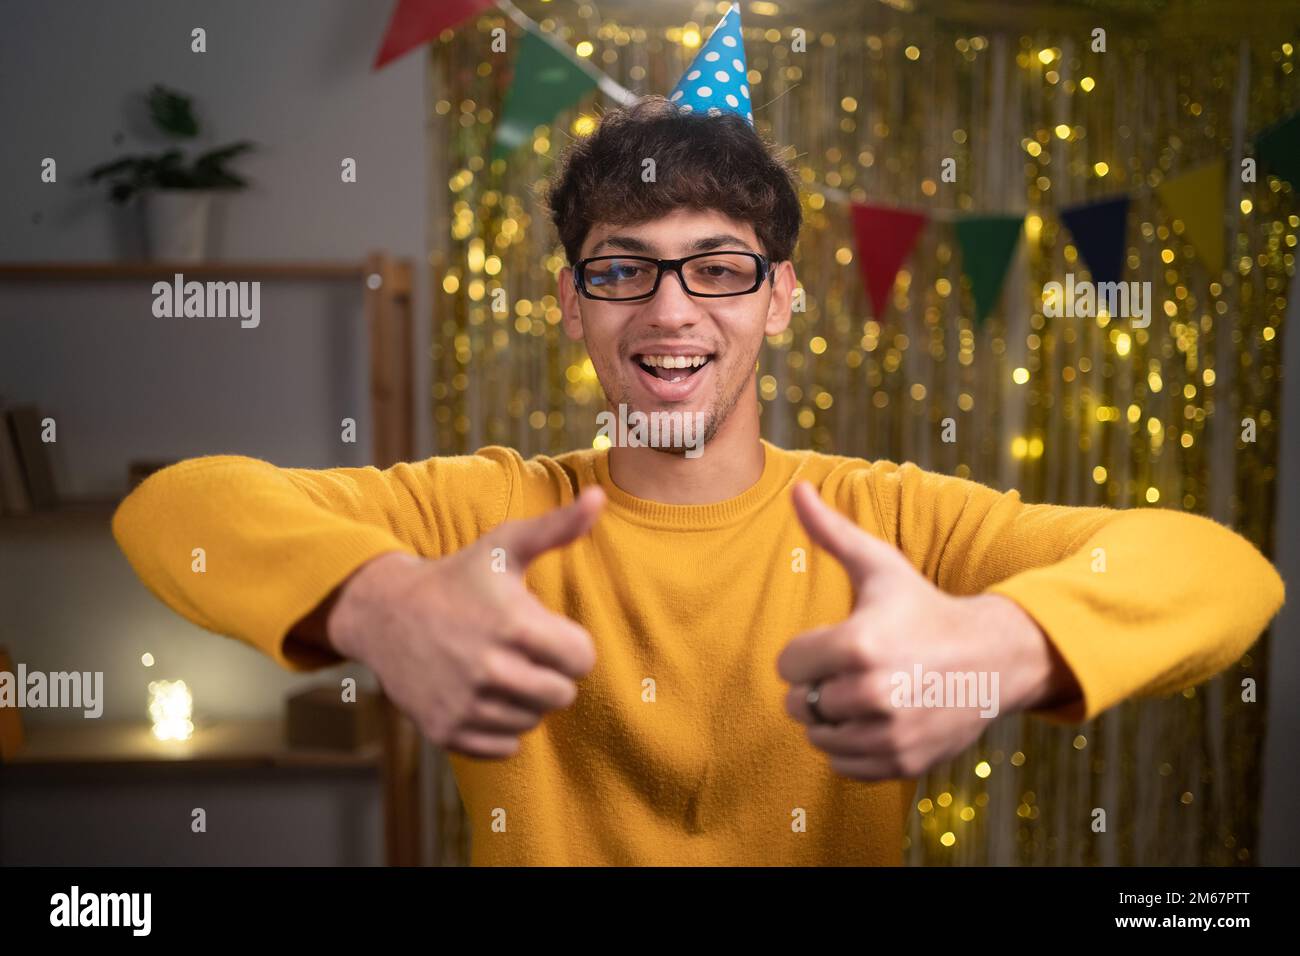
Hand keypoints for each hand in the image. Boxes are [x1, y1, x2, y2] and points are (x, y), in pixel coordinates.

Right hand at [328, 487, 605, 758]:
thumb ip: (559, 527)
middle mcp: (489, 669)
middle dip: (550, 672)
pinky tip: (481, 693)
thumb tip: (600, 497)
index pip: (582, 660)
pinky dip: (500, 725)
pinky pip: (504, 746)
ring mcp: (465, 704)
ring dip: (525, 699)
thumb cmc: (458, 576)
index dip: (570, 644)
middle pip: (562, 695)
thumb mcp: (506, 545)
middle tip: (522, 651)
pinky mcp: (447, 731)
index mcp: (513, 624)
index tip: (546, 630)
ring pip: (533, 720)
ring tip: (499, 668)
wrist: (385, 613)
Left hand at [777, 482, 1073, 780]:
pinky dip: (850, 747)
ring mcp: (891, 733)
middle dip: (815, 686)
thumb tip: (796, 487)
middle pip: (798, 704)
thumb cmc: (925, 607)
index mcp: (859, 645)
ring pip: (817, 737)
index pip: (787, 665)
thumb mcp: (881, 566)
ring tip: (861, 692)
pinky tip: (874, 719)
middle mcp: (874, 693)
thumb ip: (832, 531)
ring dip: (830, 718)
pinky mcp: (904, 762)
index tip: (834, 642)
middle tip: (850, 669)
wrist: (993, 657)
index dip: (805, 651)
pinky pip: (844, 765)